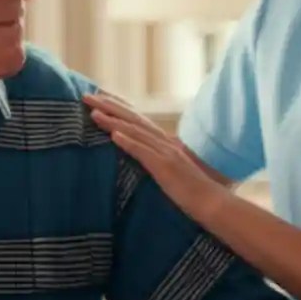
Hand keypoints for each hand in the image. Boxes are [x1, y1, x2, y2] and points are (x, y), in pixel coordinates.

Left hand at [82, 92, 227, 221]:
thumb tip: (137, 156)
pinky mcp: (165, 167)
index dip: (119, 106)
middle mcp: (164, 142)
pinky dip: (128, 141)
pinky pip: (144, 151)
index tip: (100, 96)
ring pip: (135, 130)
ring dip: (113, 120)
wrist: (212, 204)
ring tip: (94, 111)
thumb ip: (155, 160)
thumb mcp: (170, 171)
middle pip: (133, 118)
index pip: (138, 119)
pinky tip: (114, 135)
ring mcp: (165, 153)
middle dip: (109, 105)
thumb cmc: (191, 192)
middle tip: (87, 95)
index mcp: (165, 142)